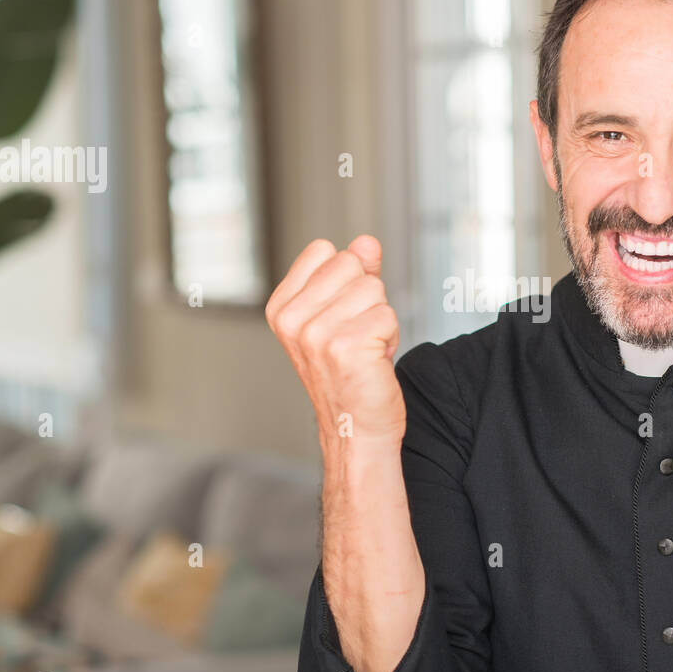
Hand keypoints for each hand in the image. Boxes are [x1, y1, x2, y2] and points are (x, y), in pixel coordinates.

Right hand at [265, 235, 405, 443]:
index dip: (346, 279)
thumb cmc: (350, 375)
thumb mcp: (343, 315)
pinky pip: (387, 314)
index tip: (341, 316)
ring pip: (373, 289)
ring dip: (380, 319)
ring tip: (365, 350)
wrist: (355, 430)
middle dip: (366, 297)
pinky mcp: (345, 347)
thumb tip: (366, 241)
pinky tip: (373, 361)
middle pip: (352, 265)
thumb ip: (353, 274)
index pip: (325, 251)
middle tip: (357, 336)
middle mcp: (292, 320)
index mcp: (282, 308)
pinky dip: (390, 337)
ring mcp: (316, 334)